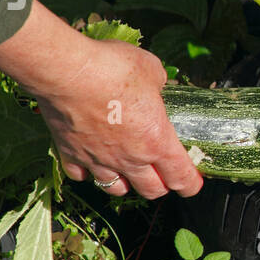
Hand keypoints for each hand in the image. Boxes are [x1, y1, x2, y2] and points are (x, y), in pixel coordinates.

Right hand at [0, 0, 202, 198]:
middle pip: (151, 190)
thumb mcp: (151, 70)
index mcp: (157, 141)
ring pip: (116, 189)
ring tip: (127, 173)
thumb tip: (156, 85)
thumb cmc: (114, 69)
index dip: (190, 184)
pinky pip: (81, 175)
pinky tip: (90, 162)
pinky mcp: (70, 153)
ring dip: (125, 184)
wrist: (67, 71)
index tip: (193, 184)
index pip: (181, 177)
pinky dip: (87, 173)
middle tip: (162, 176)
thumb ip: (157, 84)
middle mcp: (130, 158)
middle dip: (160, 187)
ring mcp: (99, 160)